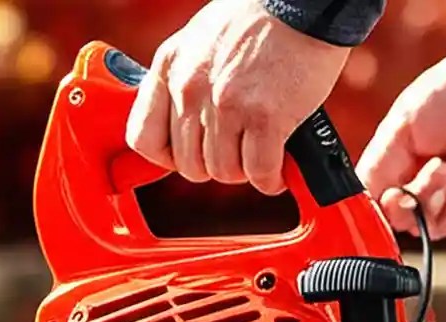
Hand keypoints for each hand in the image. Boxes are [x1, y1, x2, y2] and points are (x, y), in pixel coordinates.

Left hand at [126, 0, 349, 194]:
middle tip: (233, 153)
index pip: (142, 137)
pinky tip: (277, 170)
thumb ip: (183, 79)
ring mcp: (226, 105)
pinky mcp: (266, 117)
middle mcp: (190, 88)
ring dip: (243, 172)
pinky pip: (259, 170)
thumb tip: (181, 122)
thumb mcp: (198, 40)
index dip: (165, 158)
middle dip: (213, 166)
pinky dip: (270, 179)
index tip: (183, 157)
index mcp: (169, 67)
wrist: (303, 1)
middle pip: (187, 163)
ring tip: (257, 156)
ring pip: (223, 171)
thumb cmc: (257, 18)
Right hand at [358, 54, 445, 246]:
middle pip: (405, 222)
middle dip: (414, 203)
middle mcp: (421, 188)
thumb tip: (358, 204)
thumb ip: (375, 169)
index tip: (393, 195)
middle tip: (433, 169)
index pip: (379, 208)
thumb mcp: (398, 128)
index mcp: (395, 171)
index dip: (383, 211)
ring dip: (439, 205)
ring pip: (434, 229)